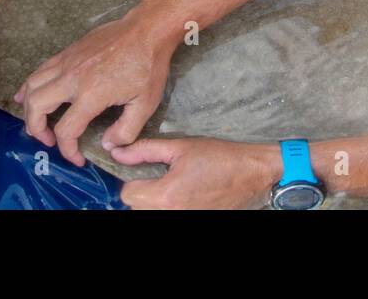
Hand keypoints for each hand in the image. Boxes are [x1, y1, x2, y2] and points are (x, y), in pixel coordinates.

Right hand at [15, 6, 179, 166]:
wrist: (146, 30)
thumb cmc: (148, 67)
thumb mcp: (145, 104)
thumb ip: (125, 130)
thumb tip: (107, 145)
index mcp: (91, 95)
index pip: (66, 130)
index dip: (68, 151)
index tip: (77, 159)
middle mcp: (72, 78)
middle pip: (37, 106)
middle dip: (37, 129)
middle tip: (49, 141)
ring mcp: (67, 62)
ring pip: (32, 86)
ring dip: (28, 108)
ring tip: (35, 123)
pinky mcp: (67, 52)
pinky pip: (39, 70)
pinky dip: (28, 85)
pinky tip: (25, 95)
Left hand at [113, 138, 277, 209]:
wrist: (250, 172)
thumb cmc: (217, 156)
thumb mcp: (179, 147)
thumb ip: (144, 150)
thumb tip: (117, 151)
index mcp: (166, 195)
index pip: (128, 195)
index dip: (132, 179)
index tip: (146, 169)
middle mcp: (172, 214)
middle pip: (136, 207)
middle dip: (142, 191)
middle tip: (158, 175)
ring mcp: (184, 220)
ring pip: (151, 213)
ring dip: (154, 200)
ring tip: (171, 184)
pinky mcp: (195, 220)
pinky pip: (169, 215)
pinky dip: (169, 206)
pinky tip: (183, 193)